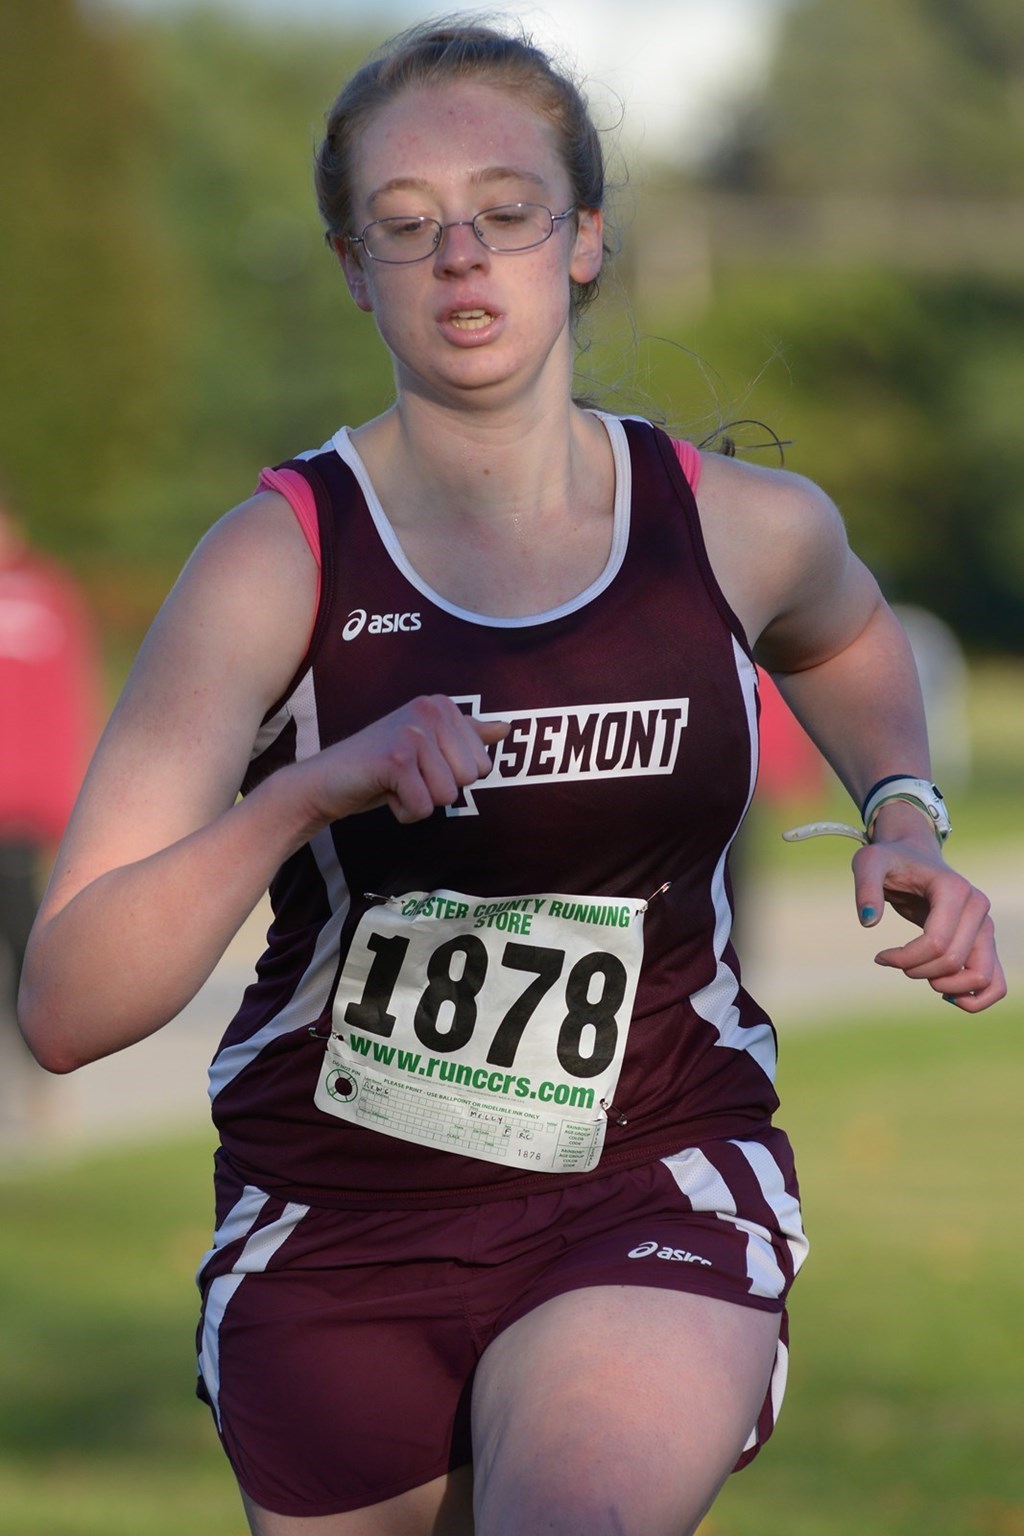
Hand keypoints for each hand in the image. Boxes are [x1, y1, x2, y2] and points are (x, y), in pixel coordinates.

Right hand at [300, 694, 506, 827]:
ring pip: (449, 796)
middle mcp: (430, 710)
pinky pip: (424, 807)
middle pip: (470, 779)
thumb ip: (467, 736)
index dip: (452, 776)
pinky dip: (404, 811)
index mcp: (442, 706)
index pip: (483, 764)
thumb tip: (506, 728)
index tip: (420, 765)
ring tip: (395, 782)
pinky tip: (384, 792)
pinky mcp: (396, 759)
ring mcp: (412, 732)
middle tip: (406, 775)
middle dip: (438, 789)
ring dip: (420, 801)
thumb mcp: (429, 747)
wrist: (327, 782)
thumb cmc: (381, 766)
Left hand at [852, 831, 1005, 1012]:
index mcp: (954, 889)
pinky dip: (975, 997)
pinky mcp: (985, 941)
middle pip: (953, 961)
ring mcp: (985, 926)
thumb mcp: (868, 863)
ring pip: (982, 976)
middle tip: (896, 963)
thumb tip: (869, 922)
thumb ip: (865, 888)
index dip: (904, 958)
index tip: (880, 957)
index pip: (936, 942)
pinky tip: (946, 995)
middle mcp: (978, 907)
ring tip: (922, 975)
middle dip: (918, 971)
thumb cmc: (890, 861)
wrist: (913, 857)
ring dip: (948, 987)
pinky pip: (996, 982)